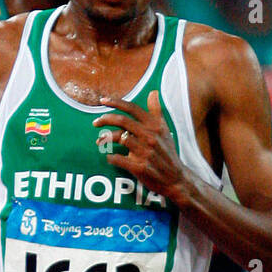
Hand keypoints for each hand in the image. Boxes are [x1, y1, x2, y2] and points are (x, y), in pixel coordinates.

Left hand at [93, 91, 190, 205]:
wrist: (176, 179)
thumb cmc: (167, 153)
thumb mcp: (165, 131)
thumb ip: (156, 112)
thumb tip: (153, 92)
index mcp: (154, 126)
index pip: (133, 108)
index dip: (116, 102)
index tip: (103, 101)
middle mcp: (150, 136)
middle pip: (123, 121)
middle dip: (105, 119)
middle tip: (95, 122)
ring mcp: (145, 152)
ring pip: (120, 138)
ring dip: (105, 138)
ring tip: (99, 141)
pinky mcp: (140, 168)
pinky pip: (119, 159)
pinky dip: (111, 157)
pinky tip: (108, 157)